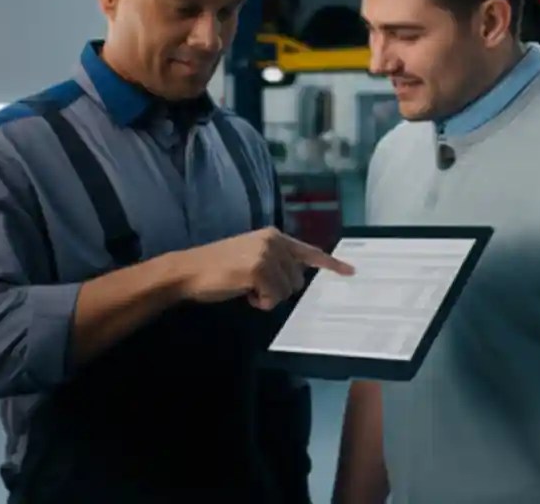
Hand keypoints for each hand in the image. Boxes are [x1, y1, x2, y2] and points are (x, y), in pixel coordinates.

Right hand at [177, 227, 354, 309]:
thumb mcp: (250, 257)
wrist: (189, 270)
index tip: (350, 271)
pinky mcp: (258, 269)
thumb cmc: (218, 268)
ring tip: (245, 287)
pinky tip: (243, 292)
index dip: (330, 264)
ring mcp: (267, 254)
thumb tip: (294, 279)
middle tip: (253, 286)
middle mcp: (274, 241)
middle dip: (279, 289)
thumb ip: (274, 262)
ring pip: (287, 291)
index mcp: (273, 236)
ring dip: (268, 296)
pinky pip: (273, 297)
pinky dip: (260, 302)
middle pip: (297, 280)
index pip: (309, 251)